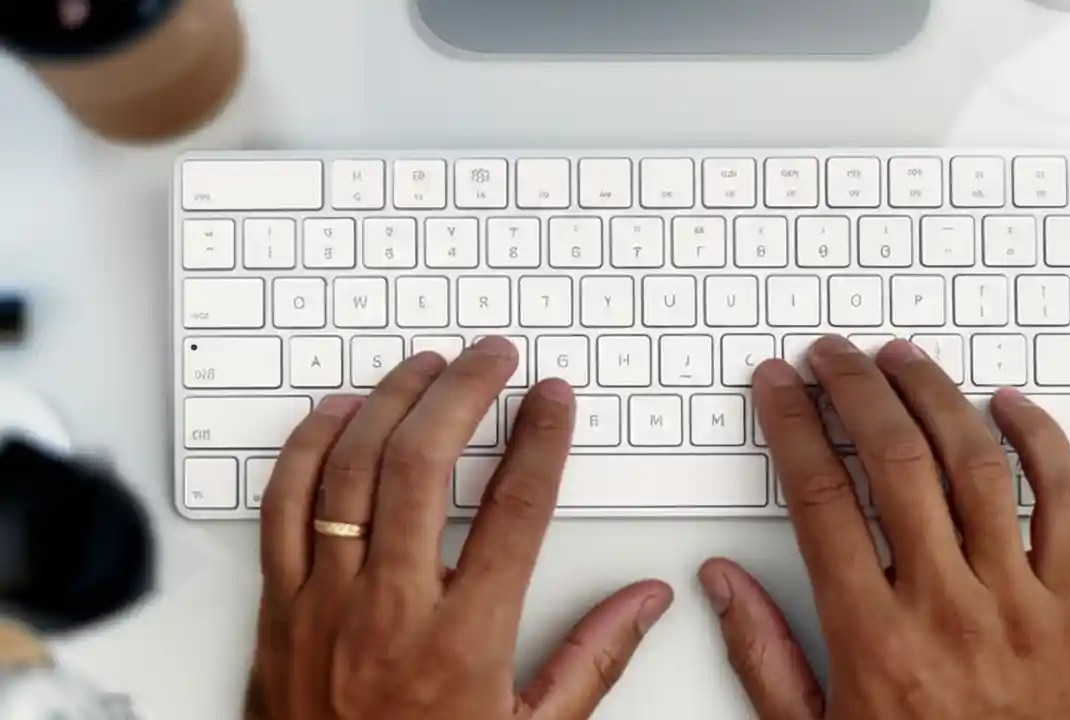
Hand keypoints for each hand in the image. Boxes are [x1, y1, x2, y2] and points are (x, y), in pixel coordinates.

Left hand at [247, 337, 672, 719]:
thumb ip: (592, 659)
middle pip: (421, 466)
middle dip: (463, 392)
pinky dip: (309, 446)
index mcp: (463, 643)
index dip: (541, 440)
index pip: (514, 511)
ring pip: (348, 470)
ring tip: (426, 369)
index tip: (552, 400)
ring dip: (390, 403)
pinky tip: (339, 415)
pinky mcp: (278, 606)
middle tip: (491, 358)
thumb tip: (646, 602)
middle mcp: (389, 612)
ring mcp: (324, 603)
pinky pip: (283, 504)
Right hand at [700, 336, 1069, 718]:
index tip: (779, 388)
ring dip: (934, 399)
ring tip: (902, 362)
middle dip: (856, 390)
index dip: (793, 426)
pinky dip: (1043, 444)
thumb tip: (721, 583)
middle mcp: (947, 609)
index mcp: (875, 640)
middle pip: (897, 463)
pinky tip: (1010, 408)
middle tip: (833, 356)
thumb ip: (764, 654)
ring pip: (977, 468)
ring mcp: (1017, 602)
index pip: (821, 499)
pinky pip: (1066, 505)